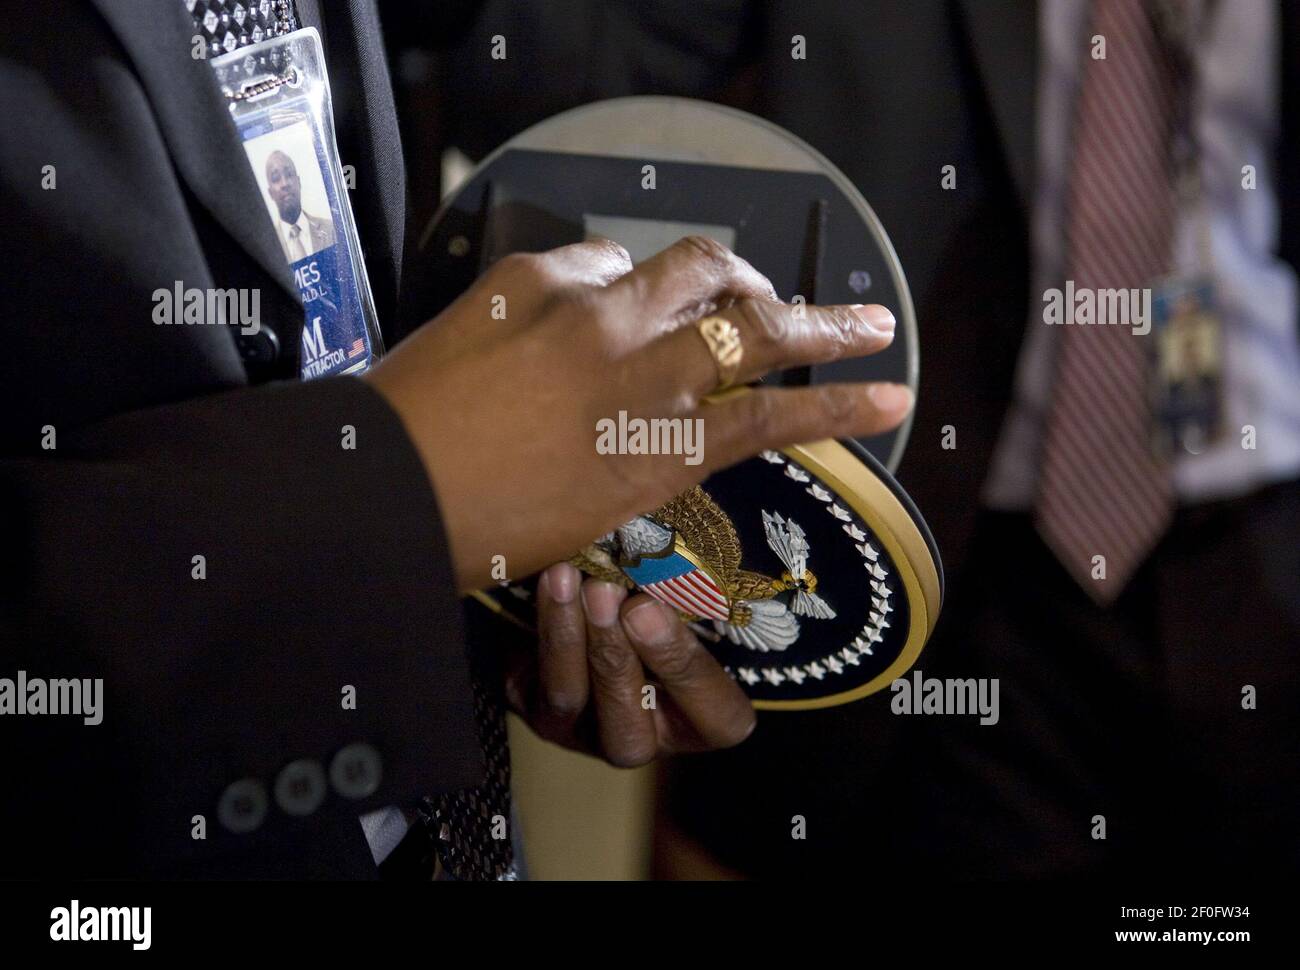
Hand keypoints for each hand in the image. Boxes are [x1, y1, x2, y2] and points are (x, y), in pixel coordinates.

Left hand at [365, 235, 910, 591]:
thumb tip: (684, 417)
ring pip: (695, 264)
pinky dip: (628, 279)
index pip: (776, 412)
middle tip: (861, 317)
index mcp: (656, 447)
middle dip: (823, 317)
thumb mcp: (596, 514)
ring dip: (733, 277)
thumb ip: (654, 454)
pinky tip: (616, 297)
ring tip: (741, 289)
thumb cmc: (483, 529)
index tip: (894, 391)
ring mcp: (586, 312)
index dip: (844, 401)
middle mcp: (636, 369)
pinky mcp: (531, 278)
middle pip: (756, 321)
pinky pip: (606, 259)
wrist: (378, 489)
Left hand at [501, 563, 755, 764]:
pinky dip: (547, 627)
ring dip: (569, 637)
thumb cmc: (670, 596)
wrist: (601, 598)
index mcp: (703, 722)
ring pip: (570, 702)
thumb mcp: (696, 598)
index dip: (687, 670)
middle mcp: (647, 739)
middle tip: (606, 589)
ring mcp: (586, 734)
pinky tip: (551, 580)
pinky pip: (537, 682)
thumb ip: (697, 592)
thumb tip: (703, 541)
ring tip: (567, 577)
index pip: (718, 721)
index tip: (655, 609)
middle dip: (615, 655)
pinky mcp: (542, 713)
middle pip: (631, 733)